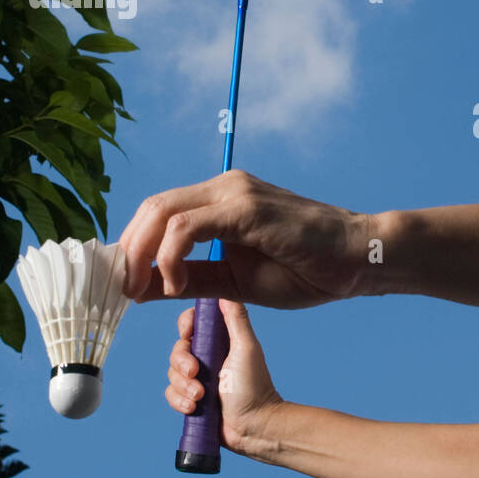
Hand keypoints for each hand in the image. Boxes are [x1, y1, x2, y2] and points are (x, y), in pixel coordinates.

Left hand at [118, 169, 375, 307]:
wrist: (358, 260)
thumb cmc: (307, 269)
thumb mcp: (236, 281)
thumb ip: (191, 279)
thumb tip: (141, 287)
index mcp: (221, 200)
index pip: (158, 212)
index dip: (132, 246)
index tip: (121, 283)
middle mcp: (224, 186)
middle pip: (152, 207)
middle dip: (128, 250)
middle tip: (122, 291)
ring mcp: (236, 193)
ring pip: (163, 211)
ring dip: (142, 254)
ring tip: (143, 290)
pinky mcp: (246, 208)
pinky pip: (187, 227)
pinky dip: (171, 256)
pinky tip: (178, 283)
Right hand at [164, 300, 282, 454]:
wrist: (254, 426)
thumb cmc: (254, 386)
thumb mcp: (246, 347)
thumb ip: (236, 319)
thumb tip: (225, 292)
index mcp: (220, 341)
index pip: (193, 323)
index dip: (186, 326)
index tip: (188, 334)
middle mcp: (208, 357)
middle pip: (178, 349)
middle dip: (182, 362)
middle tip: (196, 373)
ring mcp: (199, 379)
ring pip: (172, 373)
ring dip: (182, 386)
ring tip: (201, 396)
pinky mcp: (191, 399)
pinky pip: (171, 394)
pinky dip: (179, 401)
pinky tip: (193, 407)